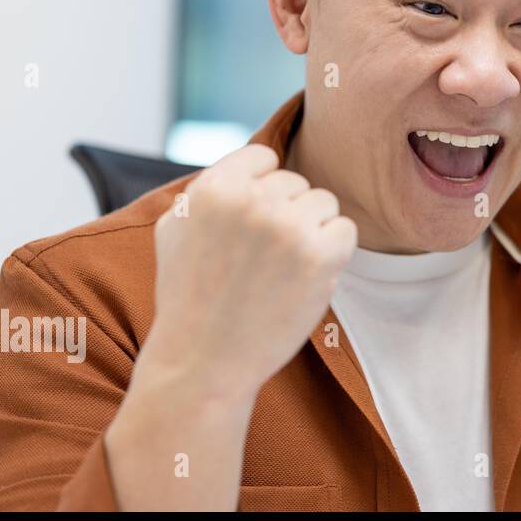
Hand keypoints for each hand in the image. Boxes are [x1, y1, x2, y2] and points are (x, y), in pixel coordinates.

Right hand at [143, 143, 356, 400]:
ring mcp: (289, 228)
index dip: (260, 190)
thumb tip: (248, 164)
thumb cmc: (189, 296)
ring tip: (280, 269)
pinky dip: (332, 252)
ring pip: (324, 204)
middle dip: (285, 215)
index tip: (250, 224)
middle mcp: (253, 201)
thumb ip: (209, 188)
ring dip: (310, 232)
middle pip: (296, 183)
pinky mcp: (321, 256)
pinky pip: (345, 230)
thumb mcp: (175, 227)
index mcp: (215, 187)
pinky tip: (303, 277)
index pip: (264, 158)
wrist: (203, 362)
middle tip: (261, 258)